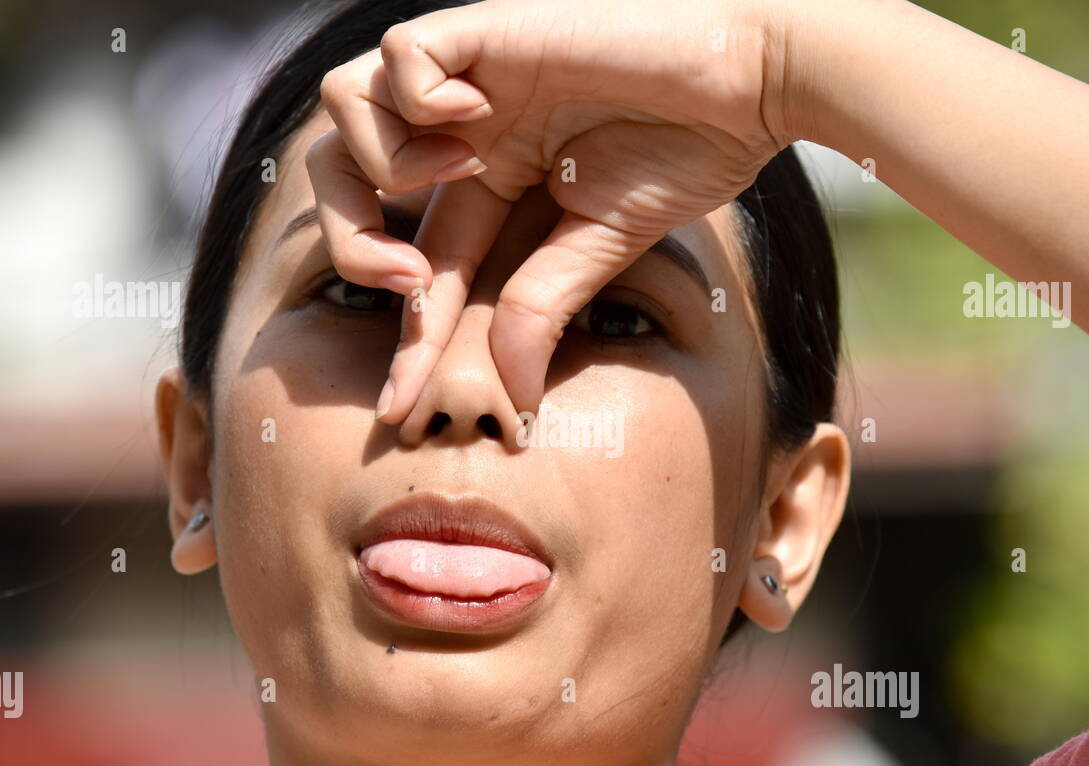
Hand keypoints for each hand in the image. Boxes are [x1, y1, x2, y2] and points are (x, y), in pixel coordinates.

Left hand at [306, 0, 800, 421]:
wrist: (749, 79)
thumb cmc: (687, 150)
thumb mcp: (600, 243)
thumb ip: (542, 307)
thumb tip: (515, 398)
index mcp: (489, 180)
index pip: (417, 264)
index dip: (402, 337)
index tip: (397, 405)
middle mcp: (463, 127)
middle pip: (339, 177)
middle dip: (350, 244)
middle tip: (409, 279)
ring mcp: (469, 74)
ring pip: (344, 104)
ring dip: (382, 163)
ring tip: (464, 171)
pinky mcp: (487, 28)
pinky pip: (400, 54)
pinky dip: (418, 96)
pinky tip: (476, 115)